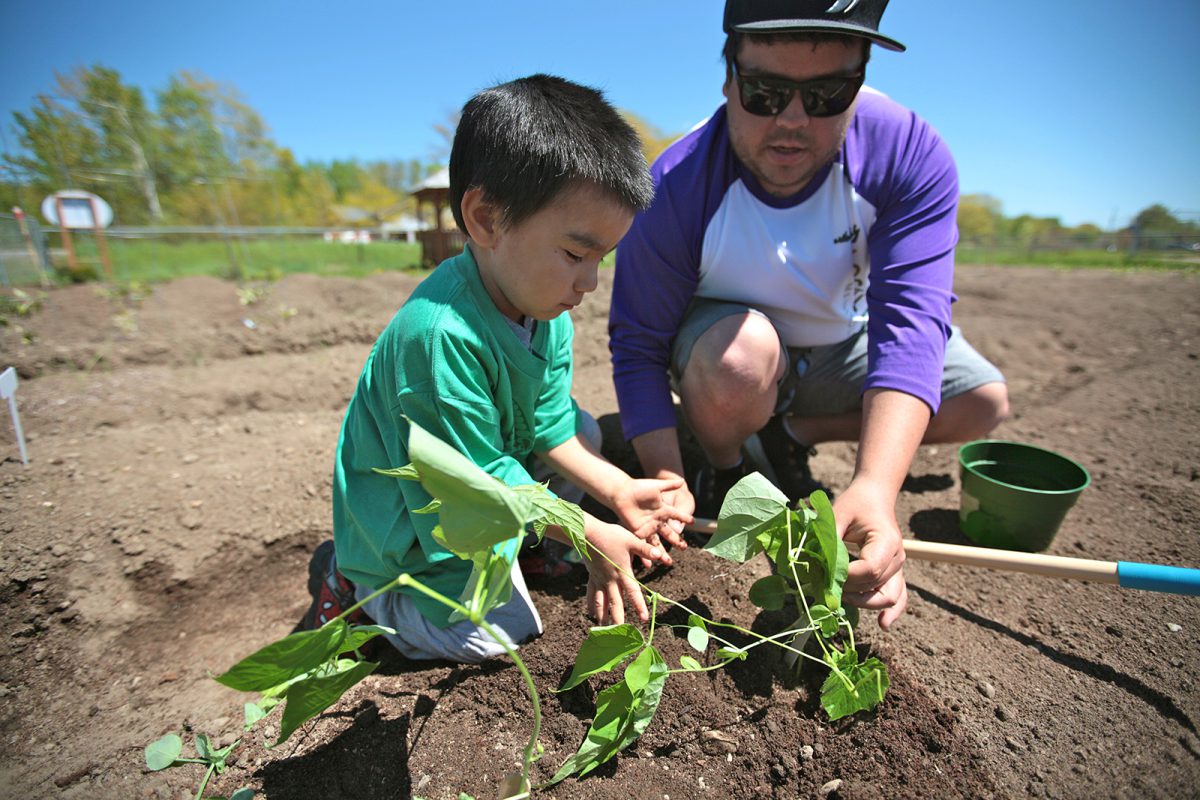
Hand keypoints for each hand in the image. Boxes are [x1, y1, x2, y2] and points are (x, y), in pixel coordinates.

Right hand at [583, 520, 668, 624]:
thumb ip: (645, 549)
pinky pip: (591, 594)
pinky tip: (591, 613)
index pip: (633, 592)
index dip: (639, 605)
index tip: (643, 619)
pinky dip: (591, 604)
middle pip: (615, 603)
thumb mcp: (631, 540)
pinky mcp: (592, 577)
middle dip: (618, 619)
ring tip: (604, 629)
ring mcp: (600, 580)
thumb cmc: (611, 536)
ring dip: (603, 616)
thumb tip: (660, 555)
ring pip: (601, 602)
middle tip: (620, 634)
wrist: (587, 533)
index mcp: (622, 572)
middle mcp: (610, 580)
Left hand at [611, 476, 693, 563]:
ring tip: (668, 563)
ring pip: (657, 542)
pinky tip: (650, 563)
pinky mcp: (637, 531)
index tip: (693, 522)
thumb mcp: (656, 486)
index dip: (684, 519)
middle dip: (676, 541)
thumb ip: (669, 485)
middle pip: (669, 533)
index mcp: (663, 509)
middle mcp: (657, 520)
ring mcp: (647, 527)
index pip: (677, 516)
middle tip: (684, 548)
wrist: (622, 492)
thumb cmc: (639, 487)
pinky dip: (646, 554)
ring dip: (662, 553)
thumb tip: (682, 481)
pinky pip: (643, 544)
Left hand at [832, 480, 907, 629]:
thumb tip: (814, 566)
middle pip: (874, 586)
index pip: (868, 570)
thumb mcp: (837, 515)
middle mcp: (897, 558)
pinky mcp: (894, 575)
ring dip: (860, 601)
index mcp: (886, 541)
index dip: (845, 576)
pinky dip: (892, 612)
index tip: (823, 571)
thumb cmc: (855, 504)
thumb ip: (828, 541)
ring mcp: (898, 568)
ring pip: (885, 597)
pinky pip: (899, 597)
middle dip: (846, 589)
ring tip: (838, 597)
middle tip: (820, 582)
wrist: (874, 498)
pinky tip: (883, 625)